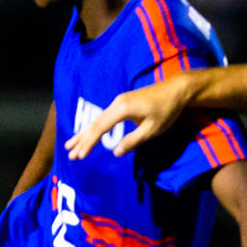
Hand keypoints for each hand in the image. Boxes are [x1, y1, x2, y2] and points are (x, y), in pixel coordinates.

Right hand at [64, 74, 191, 159]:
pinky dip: (94, 127)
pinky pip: (104, 117)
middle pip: (95, 123)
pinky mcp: (122, 103)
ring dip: (84, 133)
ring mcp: (118, 101)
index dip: (89, 143)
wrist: (176, 90)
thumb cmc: (166, 110)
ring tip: (70, 145)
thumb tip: (115, 153)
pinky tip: (87, 134)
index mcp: (122, 109)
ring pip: (97, 120)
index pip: (101, 128)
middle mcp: (116, 103)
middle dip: (82, 140)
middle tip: (70, 154)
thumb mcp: (152, 129)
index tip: (80, 155)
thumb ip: (133, 141)